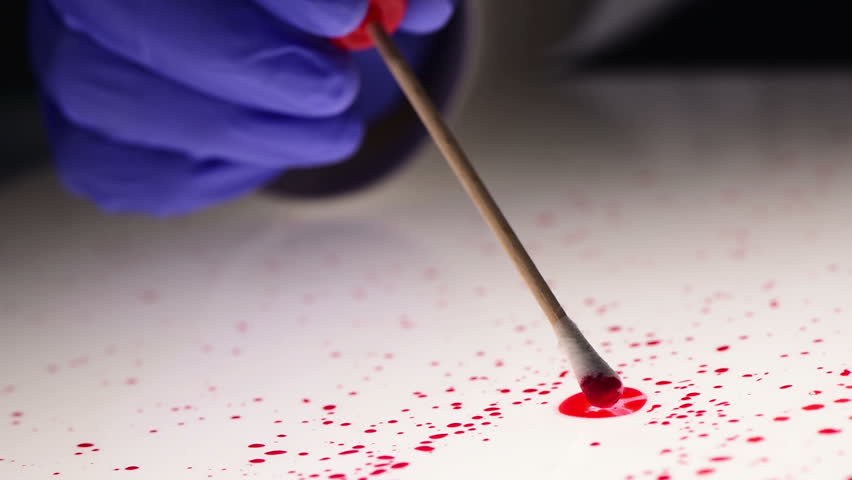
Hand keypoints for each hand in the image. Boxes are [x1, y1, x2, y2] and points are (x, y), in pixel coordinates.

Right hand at [29, 0, 455, 215]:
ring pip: (118, 103)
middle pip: (122, 21)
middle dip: (248, 65)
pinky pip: (137, 174)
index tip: (347, 14)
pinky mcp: (92, 144)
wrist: (240, 31)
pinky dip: (220, 172)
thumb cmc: (286, 9)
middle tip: (336, 90)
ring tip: (331, 129)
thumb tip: (422, 9)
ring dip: (247, 130)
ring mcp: (71, 68)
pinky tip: (273, 146)